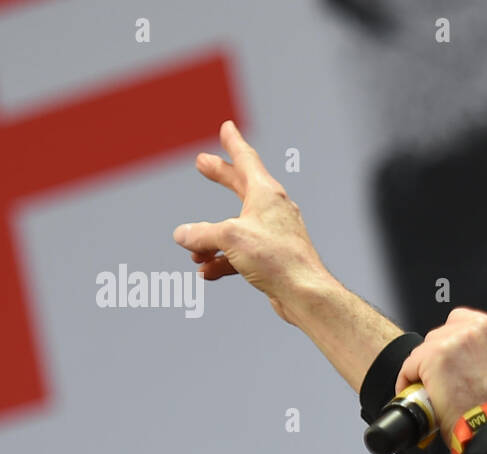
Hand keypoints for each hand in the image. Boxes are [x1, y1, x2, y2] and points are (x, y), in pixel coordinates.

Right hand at [172, 120, 330, 324]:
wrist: (304, 293)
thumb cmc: (275, 258)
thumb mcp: (229, 237)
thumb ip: (201, 233)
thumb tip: (182, 235)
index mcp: (266, 194)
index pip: (246, 160)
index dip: (233, 142)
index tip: (227, 127)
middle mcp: (273, 211)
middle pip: (241, 187)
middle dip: (221, 176)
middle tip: (202, 163)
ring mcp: (274, 235)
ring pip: (235, 228)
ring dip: (211, 238)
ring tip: (193, 251)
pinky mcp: (272, 259)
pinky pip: (240, 254)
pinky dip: (222, 261)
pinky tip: (207, 272)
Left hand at [395, 308, 486, 446]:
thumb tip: (473, 362)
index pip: (465, 323)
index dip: (456, 345)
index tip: (454, 361)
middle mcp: (478, 329)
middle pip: (443, 333)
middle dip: (440, 356)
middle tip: (445, 379)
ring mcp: (454, 340)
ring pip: (426, 348)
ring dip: (426, 368)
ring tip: (433, 388)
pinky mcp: (433, 356)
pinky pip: (410, 365)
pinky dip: (409, 380)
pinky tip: (421, 394)